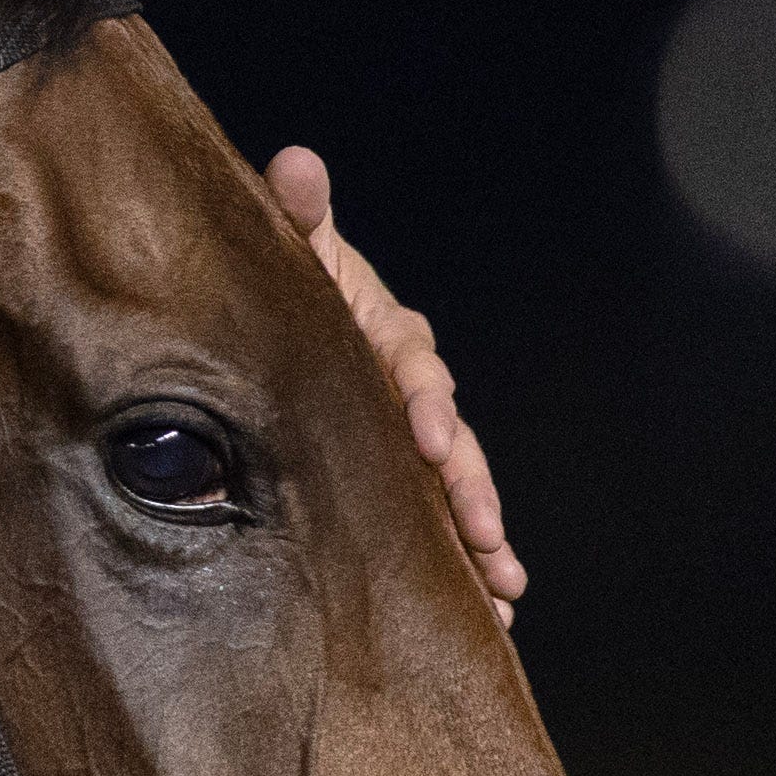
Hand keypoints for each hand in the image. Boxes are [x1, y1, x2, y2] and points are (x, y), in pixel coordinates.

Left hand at [263, 147, 526, 625]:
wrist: (274, 320)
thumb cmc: (289, 284)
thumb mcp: (290, 249)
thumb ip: (297, 213)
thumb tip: (296, 164)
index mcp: (389, 339)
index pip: (416, 369)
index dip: (426, 401)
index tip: (428, 436)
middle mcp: (413, 393)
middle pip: (453, 445)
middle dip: (471, 492)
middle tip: (483, 538)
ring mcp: (411, 441)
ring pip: (458, 493)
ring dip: (482, 542)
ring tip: (501, 593)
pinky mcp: (399, 478)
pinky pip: (439, 526)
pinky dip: (465, 565)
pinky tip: (488, 612)